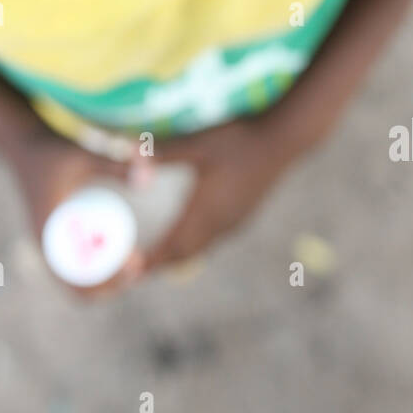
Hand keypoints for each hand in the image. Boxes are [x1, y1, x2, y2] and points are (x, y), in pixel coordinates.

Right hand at [8, 127, 144, 298]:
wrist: (24, 144)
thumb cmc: (53, 149)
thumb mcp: (84, 156)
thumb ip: (115, 164)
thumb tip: (150, 181)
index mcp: (47, 240)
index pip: (77, 284)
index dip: (108, 283)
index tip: (135, 263)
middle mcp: (44, 248)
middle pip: (78, 287)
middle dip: (111, 284)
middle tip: (139, 263)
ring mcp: (47, 244)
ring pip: (75, 280)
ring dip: (103, 279)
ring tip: (133, 259)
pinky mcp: (51, 237)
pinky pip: (70, 266)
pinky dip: (92, 270)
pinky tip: (116, 254)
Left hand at [141, 111, 298, 271]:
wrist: (283, 139)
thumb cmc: (240, 139)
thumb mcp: (198, 144)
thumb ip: (165, 152)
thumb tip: (128, 154)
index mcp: (205, 211)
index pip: (172, 247)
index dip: (151, 261)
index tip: (130, 273)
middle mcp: (220, 223)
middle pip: (185, 254)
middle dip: (161, 262)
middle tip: (138, 269)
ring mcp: (235, 220)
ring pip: (202, 248)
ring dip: (179, 254)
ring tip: (161, 257)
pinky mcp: (245, 213)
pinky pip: (215, 238)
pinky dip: (196, 243)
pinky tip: (193, 233)